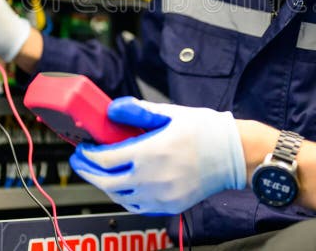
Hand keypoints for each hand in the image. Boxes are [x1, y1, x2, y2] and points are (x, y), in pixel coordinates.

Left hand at [69, 97, 245, 214]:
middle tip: (82, 161)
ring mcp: (161, 196)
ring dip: (104, 184)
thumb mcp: (170, 113)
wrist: (234, 155)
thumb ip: (138, 111)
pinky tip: (121, 185)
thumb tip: (113, 109)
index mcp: (150, 152)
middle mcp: (152, 178)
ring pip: (118, 197)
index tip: (84, 148)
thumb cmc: (205, 131)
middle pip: (105, 181)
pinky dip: (123, 197)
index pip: (104, 159)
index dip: (88, 155)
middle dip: (88, 171)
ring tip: (100, 172)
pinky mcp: (169, 206)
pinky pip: (136, 206)